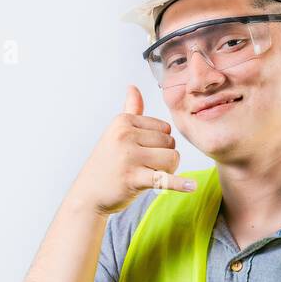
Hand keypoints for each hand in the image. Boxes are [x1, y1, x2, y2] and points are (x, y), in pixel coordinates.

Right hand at [65, 84, 195, 215]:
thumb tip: (133, 87)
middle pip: (170, 142)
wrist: (89, 194)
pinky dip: (180, 184)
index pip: (165, 127)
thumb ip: (130, 110)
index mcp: (123, 121)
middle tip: (147, 167)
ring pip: (172, 158)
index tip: (146, 153)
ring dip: (168, 170)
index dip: (161, 143)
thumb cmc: (107, 163)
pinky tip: (191, 187)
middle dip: (165, 157)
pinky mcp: (133, 178)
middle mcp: (125, 135)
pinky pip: (165, 179)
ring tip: (150, 175)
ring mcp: (129, 157)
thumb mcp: (116, 133)